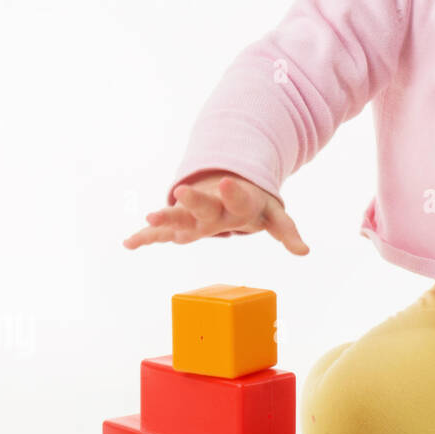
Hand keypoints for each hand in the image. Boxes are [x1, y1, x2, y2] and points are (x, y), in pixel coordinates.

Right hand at [123, 170, 309, 254]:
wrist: (231, 187)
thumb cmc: (255, 206)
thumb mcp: (275, 216)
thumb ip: (288, 232)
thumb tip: (305, 252)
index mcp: (239, 203)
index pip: (238, 197)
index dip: (234, 191)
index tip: (228, 182)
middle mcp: (214, 206)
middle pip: (204, 203)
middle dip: (194, 199)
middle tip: (181, 191)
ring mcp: (195, 212)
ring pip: (179, 214)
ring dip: (166, 216)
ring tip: (149, 217)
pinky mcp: (181, 220)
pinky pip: (161, 230)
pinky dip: (147, 237)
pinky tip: (129, 243)